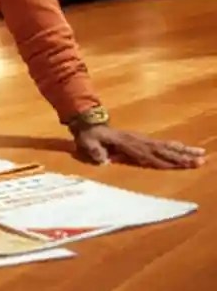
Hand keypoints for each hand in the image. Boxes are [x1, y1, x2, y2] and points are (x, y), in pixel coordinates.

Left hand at [73, 124, 205, 168]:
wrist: (90, 124)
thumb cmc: (90, 137)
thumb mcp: (88, 143)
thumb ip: (95, 151)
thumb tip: (102, 159)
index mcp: (129, 145)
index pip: (150, 155)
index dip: (165, 161)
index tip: (181, 165)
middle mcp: (139, 142)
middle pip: (165, 151)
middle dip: (183, 157)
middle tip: (201, 161)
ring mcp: (142, 140)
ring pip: (167, 147)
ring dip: (184, 152)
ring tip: (201, 155)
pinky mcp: (143, 140)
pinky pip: (163, 145)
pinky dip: (176, 148)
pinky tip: (187, 150)